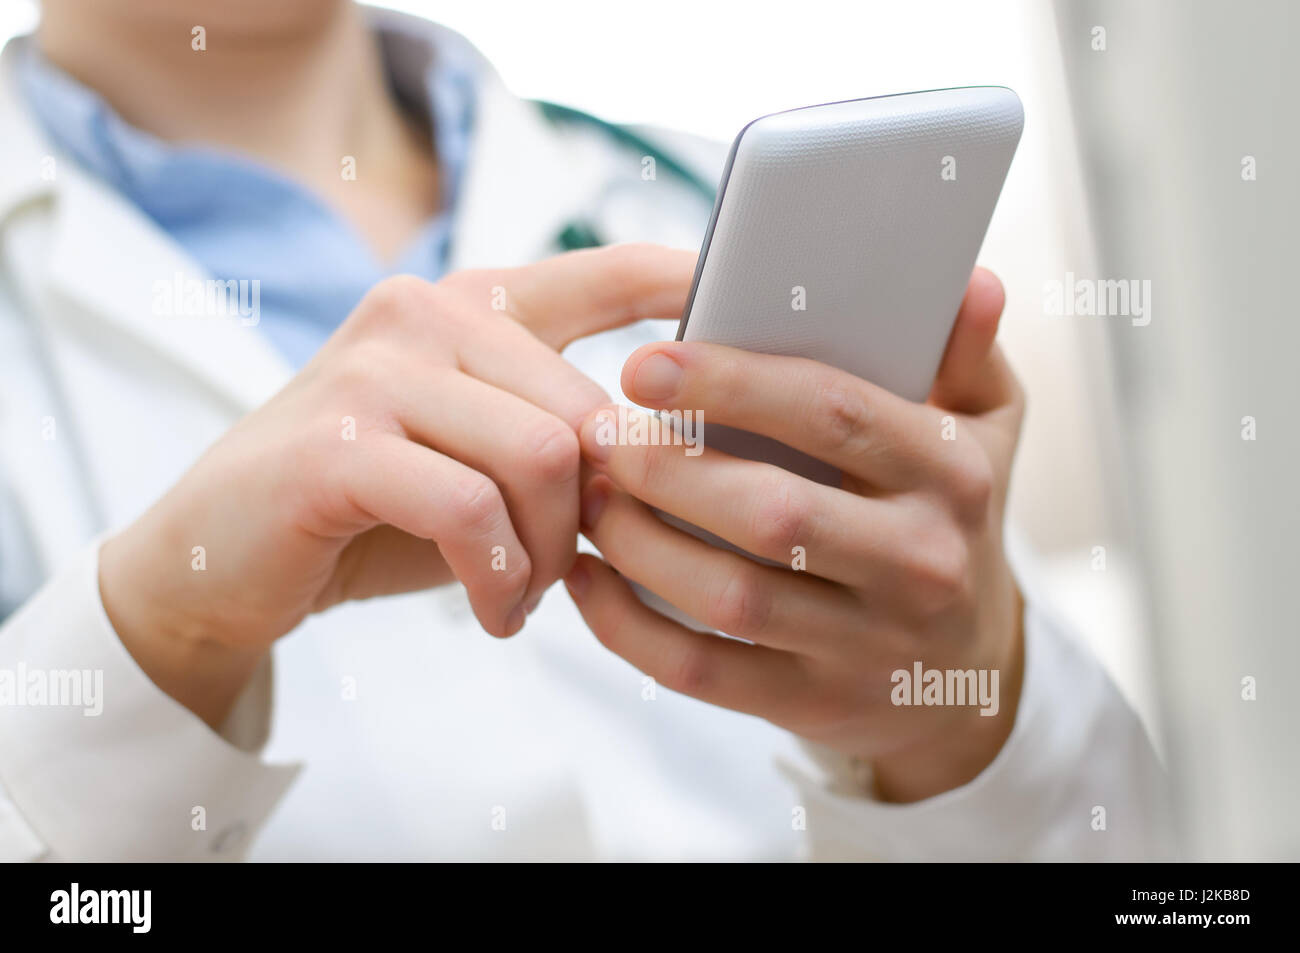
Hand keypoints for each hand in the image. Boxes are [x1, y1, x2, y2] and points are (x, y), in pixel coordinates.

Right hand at [99, 244, 694, 726]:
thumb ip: (560, 438)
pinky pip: (473, 510)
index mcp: (470, 304)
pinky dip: (501, 576)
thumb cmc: (373, 509)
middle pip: (589, 409)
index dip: (677, 281)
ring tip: (523, 598)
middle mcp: (426, 313)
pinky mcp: (339, 442)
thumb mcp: (480, 460)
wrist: (223, 556)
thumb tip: (673, 461)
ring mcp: (378, 369)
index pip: (597, 272)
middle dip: (603, 513)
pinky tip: (494, 611)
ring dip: (552, 554)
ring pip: (545, 457)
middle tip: (577, 571)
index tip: (740, 301)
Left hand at [565, 268, 1026, 801]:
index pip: (835, 414)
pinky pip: (703, 670)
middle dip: (669, 469)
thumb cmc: (951, 523)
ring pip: (731, 597)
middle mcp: (919, 563)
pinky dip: (630, 628)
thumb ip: (967, 355)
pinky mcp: (814, 702)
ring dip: (640, 545)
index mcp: (950, 475)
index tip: (647, 364)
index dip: (733, 385)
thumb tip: (970, 282)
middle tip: (600, 433)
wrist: (968, 678)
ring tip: (592, 497)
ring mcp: (867, 645)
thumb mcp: (985, 433)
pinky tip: (589, 578)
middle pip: (774, 512)